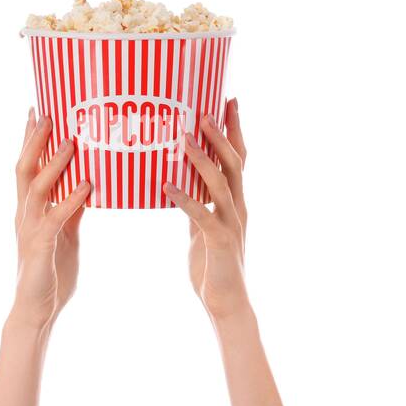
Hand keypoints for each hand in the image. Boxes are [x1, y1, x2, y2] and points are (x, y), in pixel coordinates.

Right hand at [12, 110, 89, 326]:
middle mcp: (24, 215)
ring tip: (71, 142)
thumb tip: (87, 181)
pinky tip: (87, 186)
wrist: (37, 310)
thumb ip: (72, 207)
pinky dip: (70, 200)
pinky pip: (54, 219)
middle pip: (24, 169)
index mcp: (30, 210)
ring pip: (36, 188)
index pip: (27, 167)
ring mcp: (30, 231)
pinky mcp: (41, 248)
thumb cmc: (51, 272)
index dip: (31, 139)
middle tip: (49, 114)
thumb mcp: (66, 232)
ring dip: (54, 164)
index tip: (39, 110)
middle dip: (35, 140)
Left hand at [163, 98, 249, 317]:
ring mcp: (232, 224)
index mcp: (235, 201)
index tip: (228, 101)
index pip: (238, 158)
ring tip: (184, 139)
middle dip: (221, 135)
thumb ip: (199, 205)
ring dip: (202, 159)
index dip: (235, 130)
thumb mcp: (205, 228)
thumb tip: (180, 183)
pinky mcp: (221, 242)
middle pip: (234, 163)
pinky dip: (185, 199)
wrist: (226, 303)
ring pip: (221, 184)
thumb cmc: (212, 266)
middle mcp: (238, 208)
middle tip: (205, 111)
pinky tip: (167, 187)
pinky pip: (202, 216)